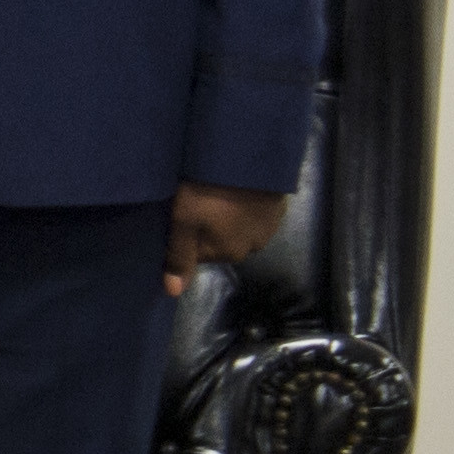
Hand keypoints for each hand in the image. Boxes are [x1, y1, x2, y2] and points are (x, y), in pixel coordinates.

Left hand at [166, 182, 284, 297]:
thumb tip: (174, 293)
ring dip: (229, 216)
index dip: (184, 236)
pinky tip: (238, 190)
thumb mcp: (183, 221)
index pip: (198, 254)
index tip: (177, 217)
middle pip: (220, 242)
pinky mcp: (279, 208)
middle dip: (207, 227)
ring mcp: (269, 228)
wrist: (247, 160)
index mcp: (227, 254)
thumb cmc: (207, 191)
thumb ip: (178, 257)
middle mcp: (252, 248)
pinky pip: (257, 214)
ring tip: (217, 193)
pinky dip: (247, 205)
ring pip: (239, 229)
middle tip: (197, 201)